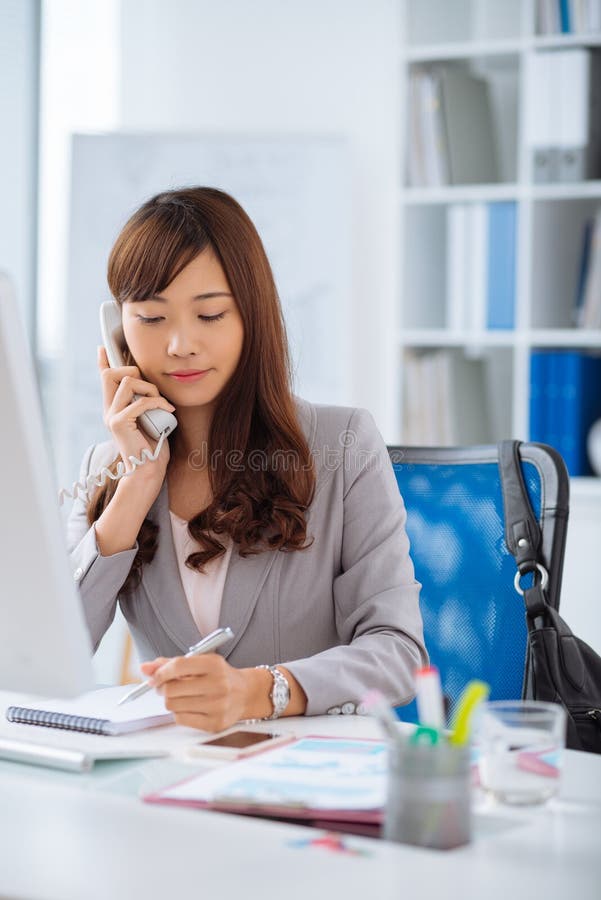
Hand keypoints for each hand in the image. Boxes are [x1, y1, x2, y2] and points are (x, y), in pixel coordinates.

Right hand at [97, 346, 173, 485]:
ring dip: (150, 388)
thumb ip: (145, 404)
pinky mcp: (119, 423)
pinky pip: (141, 402)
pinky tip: (169, 411)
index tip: (102, 349)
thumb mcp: (150, 419)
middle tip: (153, 391)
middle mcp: (108, 410)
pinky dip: (158, 403)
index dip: (103, 362)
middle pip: (112, 374)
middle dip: (135, 373)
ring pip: (128, 382)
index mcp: (114, 408)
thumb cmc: (153, 448)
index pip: (104, 379)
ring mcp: (112, 416)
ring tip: (162, 403)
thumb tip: (152, 388)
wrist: (147, 471)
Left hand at [141, 653, 252, 731]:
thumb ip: (172, 663)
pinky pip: (181, 719)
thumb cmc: (219, 675)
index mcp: (214, 664)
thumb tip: (145, 668)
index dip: (160, 672)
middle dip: (163, 688)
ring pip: (173, 706)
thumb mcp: (201, 662)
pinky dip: (179, 713)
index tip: (154, 677)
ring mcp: (217, 706)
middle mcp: (218, 685)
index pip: (178, 666)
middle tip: (166, 687)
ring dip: (171, 701)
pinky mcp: (214, 724)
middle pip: (171, 689)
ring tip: (181, 696)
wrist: (246, 693)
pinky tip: (189, 707)